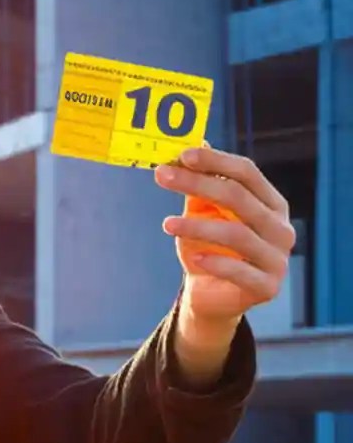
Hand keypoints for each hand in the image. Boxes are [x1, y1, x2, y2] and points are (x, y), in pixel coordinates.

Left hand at [154, 145, 295, 338]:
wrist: (210, 294)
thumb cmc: (208, 247)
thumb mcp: (202, 213)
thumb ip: (199, 185)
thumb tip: (189, 148)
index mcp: (271, 203)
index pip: (247, 173)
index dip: (215, 161)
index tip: (182, 155)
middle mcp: (280, 228)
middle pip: (239, 197)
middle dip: (198, 184)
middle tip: (162, 176)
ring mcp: (277, 259)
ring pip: (237, 234)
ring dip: (197, 226)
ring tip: (167, 223)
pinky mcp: (267, 287)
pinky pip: (240, 272)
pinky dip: (216, 262)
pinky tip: (194, 257)